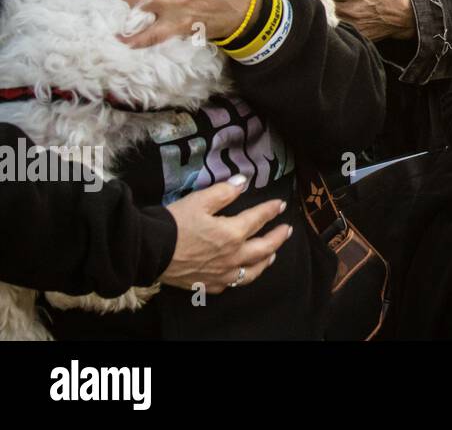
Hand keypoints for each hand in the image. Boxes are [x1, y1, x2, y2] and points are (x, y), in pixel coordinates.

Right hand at [159, 176, 292, 293]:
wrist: (149, 251)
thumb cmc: (174, 223)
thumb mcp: (200, 200)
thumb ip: (224, 191)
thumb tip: (242, 182)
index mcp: (232, 233)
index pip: (258, 219)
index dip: (271, 210)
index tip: (280, 204)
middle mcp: (232, 256)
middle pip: (263, 248)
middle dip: (278, 238)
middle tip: (287, 230)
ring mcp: (221, 274)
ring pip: (251, 271)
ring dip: (265, 261)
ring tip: (272, 255)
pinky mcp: (206, 285)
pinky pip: (231, 285)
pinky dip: (241, 278)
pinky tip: (241, 274)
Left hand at [308, 0, 413, 39]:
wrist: (403, 14)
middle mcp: (352, 9)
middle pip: (323, 8)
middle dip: (313, 4)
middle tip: (304, 1)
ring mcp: (355, 25)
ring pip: (328, 22)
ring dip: (321, 17)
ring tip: (315, 14)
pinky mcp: (358, 37)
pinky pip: (339, 33)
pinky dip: (332, 28)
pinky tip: (328, 25)